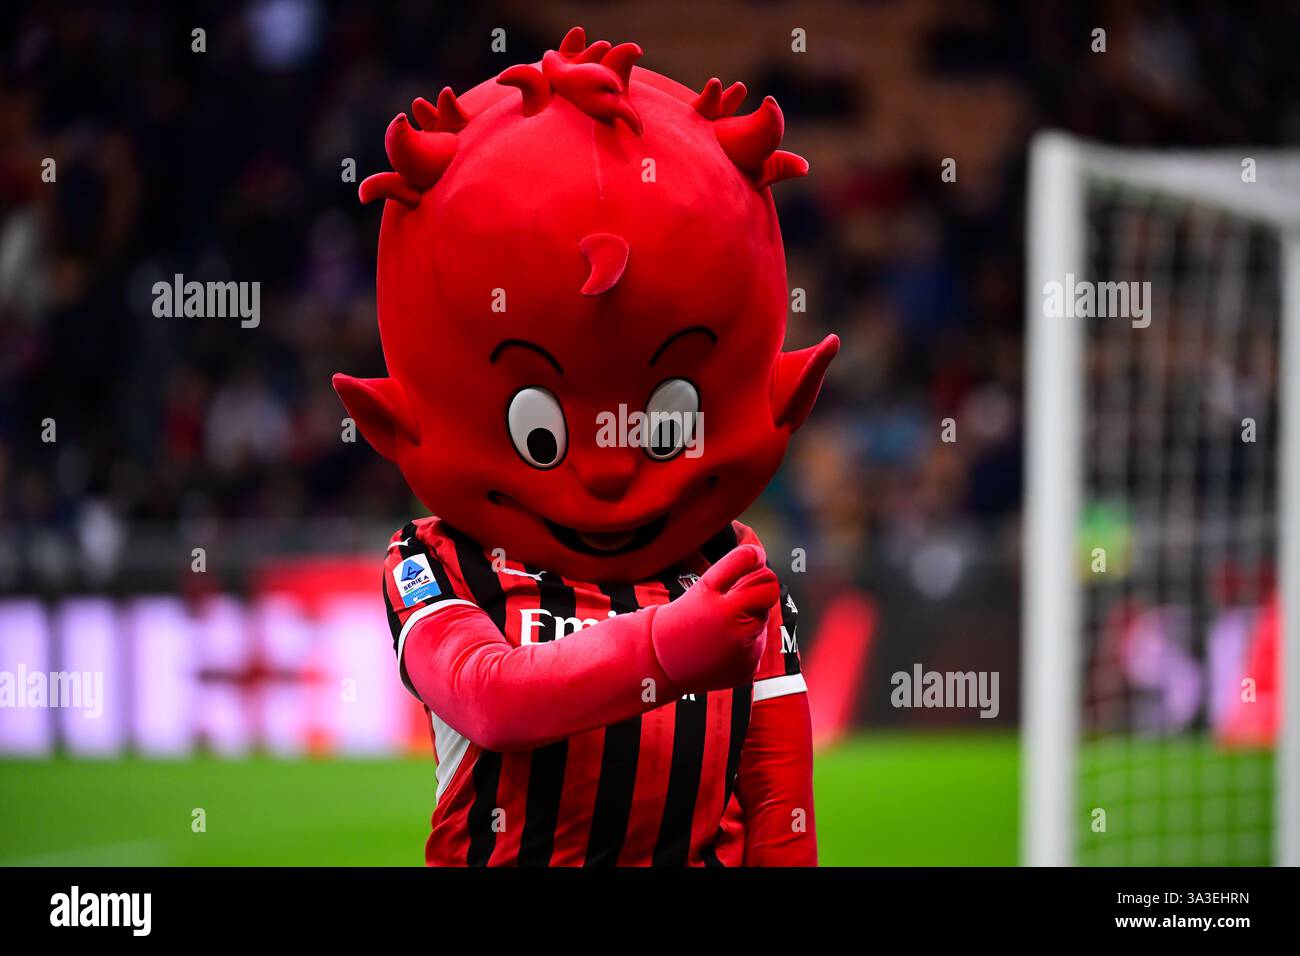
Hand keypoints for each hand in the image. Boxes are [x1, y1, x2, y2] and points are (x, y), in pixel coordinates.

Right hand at [650, 544, 777, 692]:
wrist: (661, 661)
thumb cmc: (682, 619)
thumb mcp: (704, 585)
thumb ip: (735, 563)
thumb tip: (760, 555)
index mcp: (731, 612)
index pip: (769, 585)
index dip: (757, 578)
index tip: (739, 582)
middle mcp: (744, 639)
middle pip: (767, 606)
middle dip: (750, 601)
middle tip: (724, 605)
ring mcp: (748, 658)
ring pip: (761, 627)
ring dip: (746, 621)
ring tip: (718, 627)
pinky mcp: (747, 672)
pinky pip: (755, 648)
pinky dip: (743, 644)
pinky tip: (720, 645)